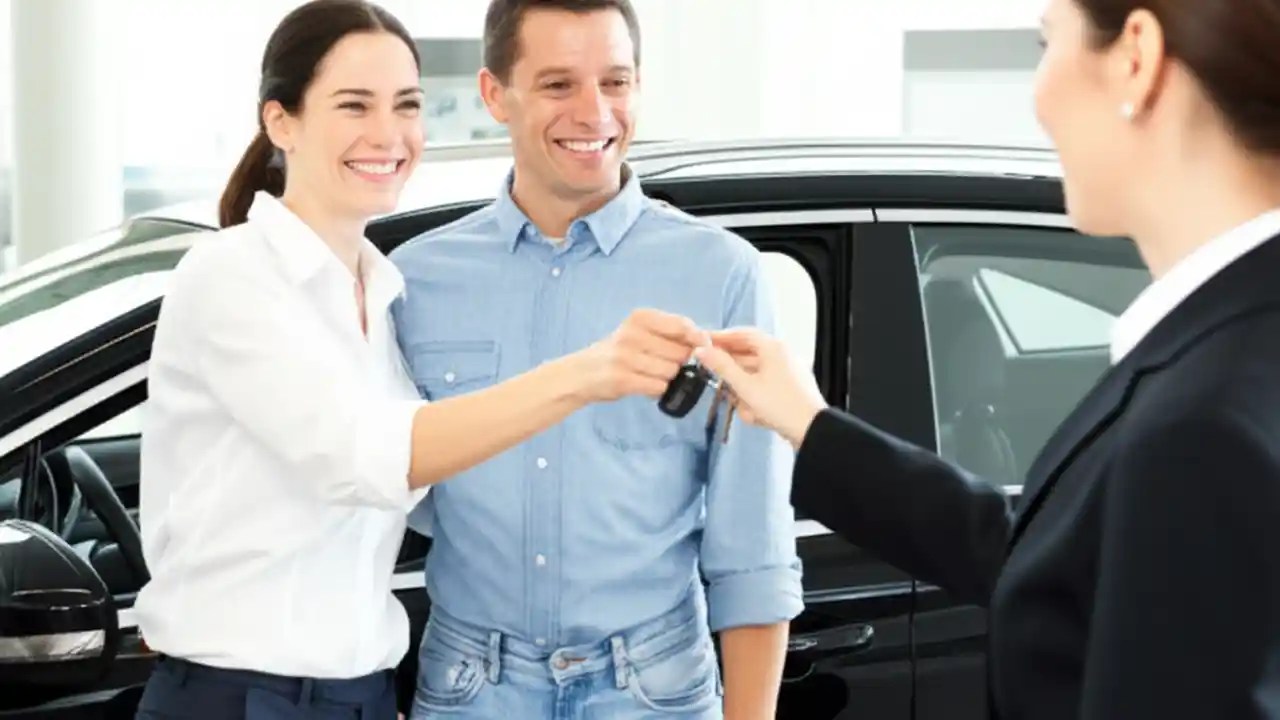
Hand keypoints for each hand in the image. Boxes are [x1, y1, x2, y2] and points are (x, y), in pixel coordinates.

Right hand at [570, 308, 709, 402]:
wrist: (582, 373)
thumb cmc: (618, 351)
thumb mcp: (639, 331)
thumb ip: (670, 331)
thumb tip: (705, 340)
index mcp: (640, 317)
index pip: (682, 326)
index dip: (698, 339)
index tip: (702, 348)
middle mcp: (632, 334)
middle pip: (680, 352)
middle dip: (679, 362)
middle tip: (661, 364)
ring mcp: (626, 357)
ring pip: (672, 371)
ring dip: (667, 377)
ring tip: (649, 374)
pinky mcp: (622, 380)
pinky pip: (659, 387)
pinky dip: (657, 389)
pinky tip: (644, 385)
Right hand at [693, 328, 826, 447]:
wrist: (812, 431)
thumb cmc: (780, 406)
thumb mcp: (745, 386)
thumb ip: (722, 367)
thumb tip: (702, 350)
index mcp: (774, 347)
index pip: (742, 334)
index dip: (721, 338)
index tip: (704, 344)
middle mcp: (783, 355)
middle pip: (749, 354)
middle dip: (732, 369)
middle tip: (715, 376)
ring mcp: (789, 371)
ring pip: (756, 373)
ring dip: (744, 388)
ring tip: (737, 403)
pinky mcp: (791, 388)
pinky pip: (767, 387)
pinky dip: (756, 397)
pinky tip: (752, 413)